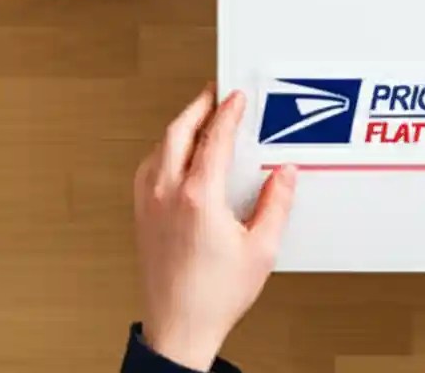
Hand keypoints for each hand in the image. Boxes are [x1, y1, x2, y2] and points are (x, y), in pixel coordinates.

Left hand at [133, 85, 296, 369]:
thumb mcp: (261, 249)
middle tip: (214, 94)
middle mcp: (167, 195)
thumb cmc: (214, 296)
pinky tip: (173, 156)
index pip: (214, 139)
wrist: (180, 328)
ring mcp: (148, 205)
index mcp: (199, 197)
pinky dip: (162, 151)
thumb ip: (276, 205)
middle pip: (177, 132)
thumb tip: (284, 176)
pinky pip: (147, 169)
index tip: (236, 98)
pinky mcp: (140, 217)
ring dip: (179, 127)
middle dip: (198, 107)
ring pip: (158, 148)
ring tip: (197, 120)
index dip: (228, 112)